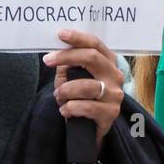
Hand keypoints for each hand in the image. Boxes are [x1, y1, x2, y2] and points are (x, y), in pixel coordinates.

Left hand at [43, 29, 125, 147]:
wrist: (89, 129)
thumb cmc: (81, 99)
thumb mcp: (72, 79)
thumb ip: (68, 66)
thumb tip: (57, 52)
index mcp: (108, 62)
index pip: (95, 45)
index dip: (78, 38)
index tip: (60, 34)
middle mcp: (115, 75)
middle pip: (92, 58)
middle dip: (67, 56)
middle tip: (47, 60)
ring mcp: (115, 94)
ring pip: (86, 85)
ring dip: (65, 91)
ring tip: (58, 97)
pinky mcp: (111, 113)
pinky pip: (86, 107)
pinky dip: (69, 108)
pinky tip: (66, 110)